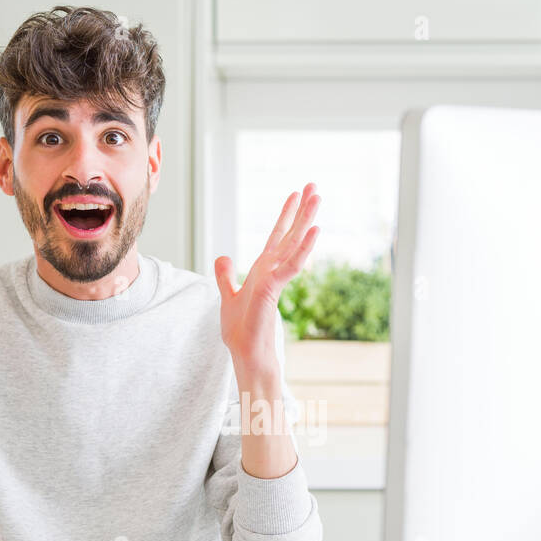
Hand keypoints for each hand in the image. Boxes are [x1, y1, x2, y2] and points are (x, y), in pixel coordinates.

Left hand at [214, 183, 319, 384]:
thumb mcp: (227, 296)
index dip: (285, 215)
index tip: (295, 194)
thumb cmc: (241, 331)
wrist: (245, 354)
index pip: (276, 236)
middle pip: (290, 234)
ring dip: (306, 220)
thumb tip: (222, 256)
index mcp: (262, 270)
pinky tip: (315, 230)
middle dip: (301, 211)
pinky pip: (292, 264)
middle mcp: (272, 270)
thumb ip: (225, 276)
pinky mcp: (274, 288)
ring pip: (294, 244)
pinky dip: (303, 248)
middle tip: (315, 186)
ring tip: (318, 197)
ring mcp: (275, 278)